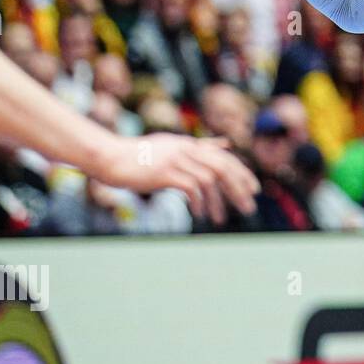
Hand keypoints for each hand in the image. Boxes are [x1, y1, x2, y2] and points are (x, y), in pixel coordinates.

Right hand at [91, 133, 259, 224]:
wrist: (109, 157)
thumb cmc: (139, 154)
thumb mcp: (173, 144)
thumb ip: (200, 146)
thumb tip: (226, 144)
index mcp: (191, 144)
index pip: (226, 158)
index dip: (242, 174)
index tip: (254, 190)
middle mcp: (187, 149)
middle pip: (223, 168)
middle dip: (239, 189)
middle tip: (249, 207)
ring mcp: (177, 159)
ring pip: (209, 180)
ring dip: (218, 202)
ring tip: (220, 219)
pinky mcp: (165, 172)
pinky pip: (191, 188)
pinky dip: (199, 202)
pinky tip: (200, 214)